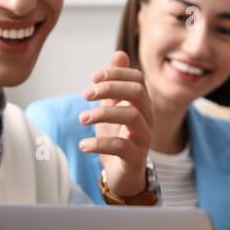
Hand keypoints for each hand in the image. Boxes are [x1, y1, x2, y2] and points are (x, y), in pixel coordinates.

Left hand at [78, 50, 153, 198]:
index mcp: (142, 104)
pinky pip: (121, 146)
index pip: (137, 79)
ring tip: (82, 118)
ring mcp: (144, 138)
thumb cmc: (118, 137)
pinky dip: (99, 143)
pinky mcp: (136, 157)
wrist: (123, 174)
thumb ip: (116, 84)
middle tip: (85, 94)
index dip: (115, 74)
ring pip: (131, 116)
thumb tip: (119, 54)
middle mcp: (147, 118)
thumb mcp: (114, 108)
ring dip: (103, 113)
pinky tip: (83, 145)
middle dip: (110, 88)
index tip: (92, 77)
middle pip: (137, 93)